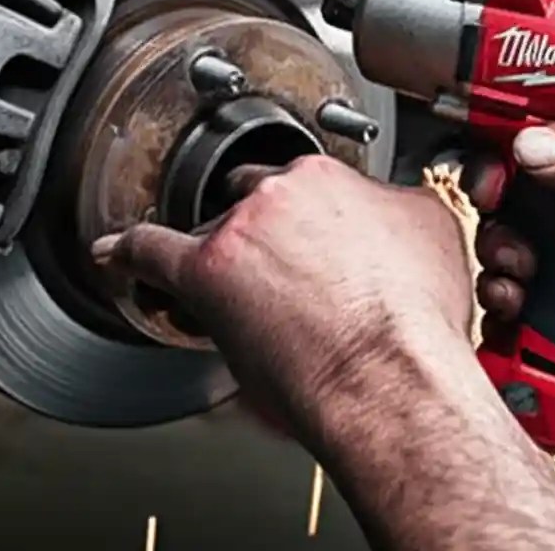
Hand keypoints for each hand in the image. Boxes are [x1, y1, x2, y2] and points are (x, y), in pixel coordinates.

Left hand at [92, 154, 474, 412]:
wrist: (395, 374)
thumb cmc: (417, 323)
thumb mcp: (436, 239)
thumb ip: (402, 213)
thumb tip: (395, 211)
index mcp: (335, 181)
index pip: (303, 185)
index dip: (306, 221)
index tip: (310, 239)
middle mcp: (286, 192)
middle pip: (254, 199)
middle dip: (263, 233)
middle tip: (281, 272)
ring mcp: (243, 229)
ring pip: (213, 230)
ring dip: (221, 259)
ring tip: (236, 297)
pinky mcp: (205, 271)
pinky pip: (153, 250)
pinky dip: (131, 251)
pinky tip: (118, 253)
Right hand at [466, 125, 554, 397]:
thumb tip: (533, 143)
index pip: (533, 132)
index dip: (499, 142)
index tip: (494, 169)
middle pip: (502, 187)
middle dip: (489, 204)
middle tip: (503, 224)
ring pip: (499, 244)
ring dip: (494, 259)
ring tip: (520, 278)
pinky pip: (510, 300)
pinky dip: (501, 306)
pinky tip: (520, 311)